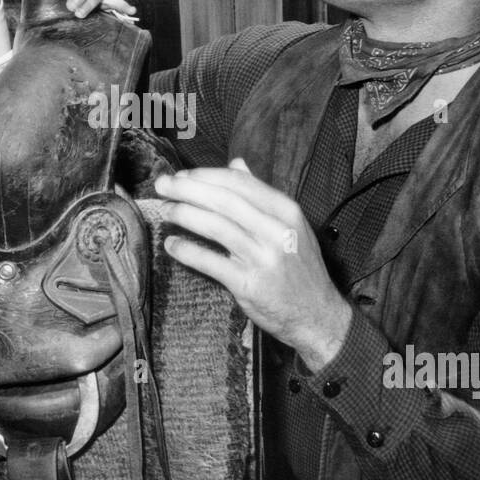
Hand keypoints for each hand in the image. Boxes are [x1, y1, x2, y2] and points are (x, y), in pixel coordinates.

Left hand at [154, 158, 352, 370]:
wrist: (317, 315)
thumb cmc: (299, 267)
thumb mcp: (290, 225)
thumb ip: (261, 195)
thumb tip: (236, 164)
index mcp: (287, 211)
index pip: (240, 183)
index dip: (206, 176)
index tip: (182, 176)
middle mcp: (277, 231)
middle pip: (225, 201)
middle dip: (188, 190)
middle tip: (162, 185)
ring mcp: (264, 259)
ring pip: (216, 228)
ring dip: (185, 215)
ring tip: (165, 211)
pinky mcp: (249, 285)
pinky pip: (211, 262)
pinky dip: (187, 251)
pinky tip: (171, 245)